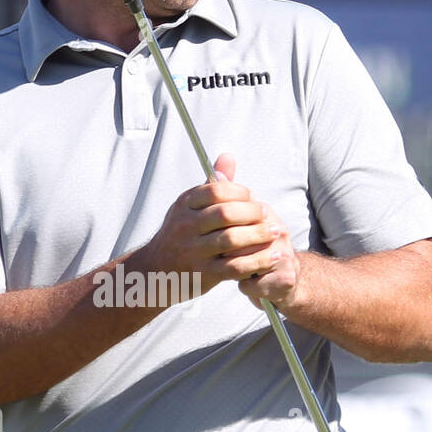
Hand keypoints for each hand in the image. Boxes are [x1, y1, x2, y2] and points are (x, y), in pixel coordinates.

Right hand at [140, 152, 285, 302]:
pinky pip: (234, 267)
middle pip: (225, 214)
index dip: (240, 192)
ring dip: (258, 235)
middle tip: (268, 214)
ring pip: (231, 240)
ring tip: (276, 232)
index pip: (216, 190)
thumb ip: (211, 184)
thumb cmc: (180, 233)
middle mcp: (186, 226)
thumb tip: (228, 157)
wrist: (155, 269)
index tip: (252, 197)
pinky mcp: (203, 274)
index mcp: (184, 205)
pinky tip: (272, 256)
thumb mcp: (189, 207)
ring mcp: (193, 251)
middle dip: (252, 213)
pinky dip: (257, 261)